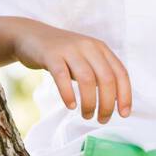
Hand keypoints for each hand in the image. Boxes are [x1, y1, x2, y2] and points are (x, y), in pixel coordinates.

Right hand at [14, 19, 132, 121]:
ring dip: (89, 102)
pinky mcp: (51, 54)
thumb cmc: (62, 55)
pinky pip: (62, 77)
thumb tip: (115, 101)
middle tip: (102, 119)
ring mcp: (70, 49)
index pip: (120, 73)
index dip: (125, 95)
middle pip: (106, 78)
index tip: (124, 114)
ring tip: (87, 115)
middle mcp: (88, 46)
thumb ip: (99, 74)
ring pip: (87, 79)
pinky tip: (70, 106)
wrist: (30, 35)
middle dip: (107, 104)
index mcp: (101, 49)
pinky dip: (68, 94)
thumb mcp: (86, 59)